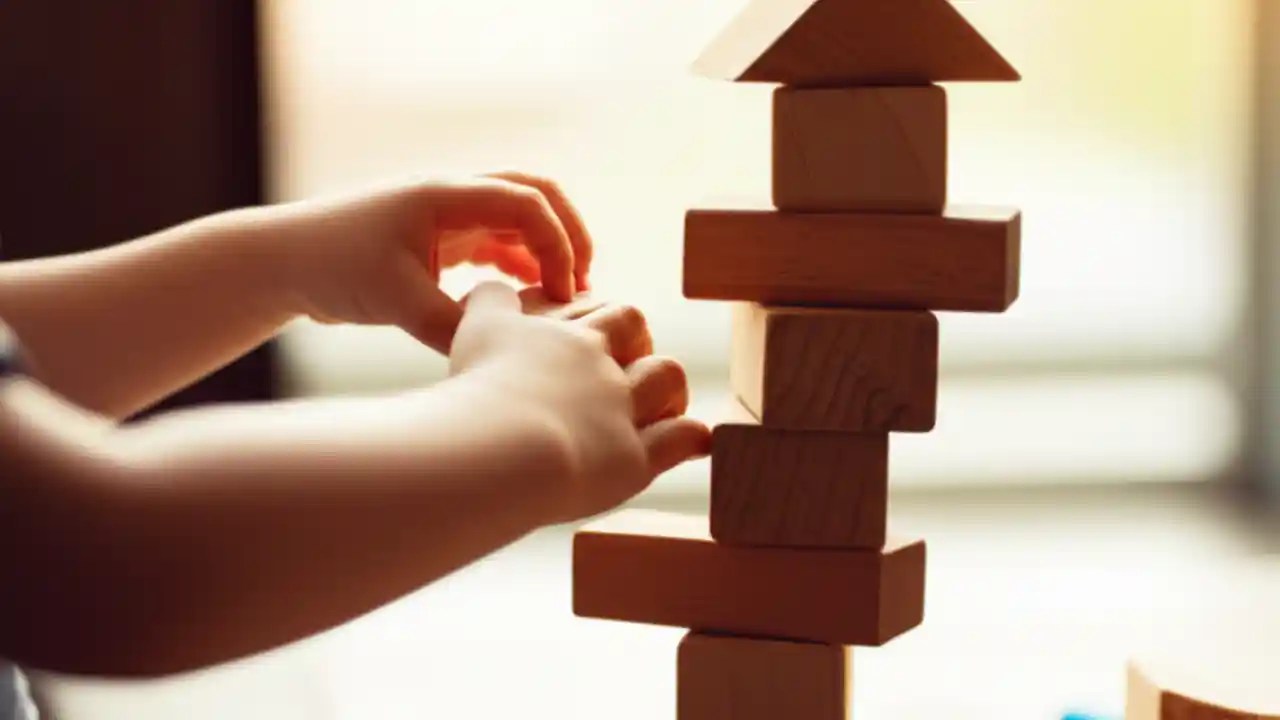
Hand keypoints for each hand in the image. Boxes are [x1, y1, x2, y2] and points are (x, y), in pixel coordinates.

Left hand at [275, 172, 591, 351]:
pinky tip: (529, 300)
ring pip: (518, 217)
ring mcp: (446, 215)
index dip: (558, 245)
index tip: (565, 294)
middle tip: (585, 281)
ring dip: (547, 248)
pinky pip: (495, 241)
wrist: (282, 262)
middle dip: (569, 234)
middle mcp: (451, 196)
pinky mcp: (437, 238)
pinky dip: (521, 263)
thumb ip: (451, 325)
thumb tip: (501, 350)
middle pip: (536, 192)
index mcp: (444, 196)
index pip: (527, 202)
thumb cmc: (331, 268)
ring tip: (566, 297)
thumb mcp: (395, 302)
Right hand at [449, 283, 709, 523]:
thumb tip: (496, 288)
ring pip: (666, 377)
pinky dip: (692, 438)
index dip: (607, 322)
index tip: (596, 339)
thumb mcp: (477, 328)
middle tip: (624, 368)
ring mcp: (622, 409)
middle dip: (636, 344)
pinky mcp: (634, 458)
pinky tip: (697, 444)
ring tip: (660, 406)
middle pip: (637, 331)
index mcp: (568, 334)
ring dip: (668, 388)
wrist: (501, 445)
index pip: (605, 311)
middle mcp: (601, 364)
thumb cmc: (483, 385)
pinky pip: (679, 440)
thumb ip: (491, 301)